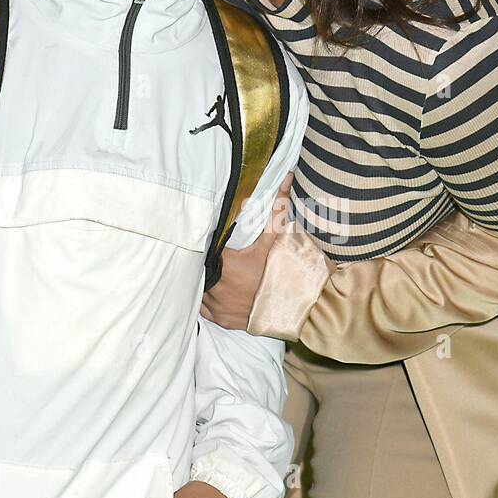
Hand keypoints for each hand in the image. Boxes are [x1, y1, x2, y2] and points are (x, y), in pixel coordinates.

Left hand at [199, 172, 292, 329]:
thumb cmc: (285, 273)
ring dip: (203, 282)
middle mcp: (218, 287)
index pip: (203, 250)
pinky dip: (206, 301)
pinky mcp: (222, 320)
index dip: (204, 245)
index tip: (208, 242)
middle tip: (209, 258)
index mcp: (226, 265)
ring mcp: (218, 306)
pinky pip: (203, 310)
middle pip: (198, 270)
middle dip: (203, 264)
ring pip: (198, 290)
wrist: (299, 308)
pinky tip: (214, 292)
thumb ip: (277, 210)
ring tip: (211, 274)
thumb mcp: (277, 241)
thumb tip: (287, 177)